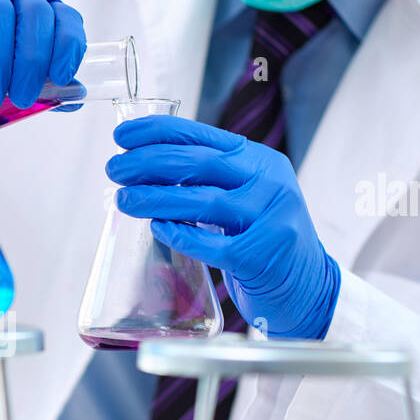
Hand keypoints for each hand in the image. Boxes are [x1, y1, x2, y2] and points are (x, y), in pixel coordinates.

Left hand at [106, 115, 340, 339]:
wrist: (305, 287)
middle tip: (113, 169)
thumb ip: (207, 181)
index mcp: (259, 161)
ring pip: (205, 201)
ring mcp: (271, 218)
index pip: (203, 136)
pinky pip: (214, 244)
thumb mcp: (243, 197)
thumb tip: (141, 167)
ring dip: (157, 198)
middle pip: (200, 164)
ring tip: (122, 199)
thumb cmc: (260, 240)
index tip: (121, 136)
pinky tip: (157, 229)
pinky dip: (182, 235)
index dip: (158, 132)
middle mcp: (270, 183)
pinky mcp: (263, 255)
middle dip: (149, 163)